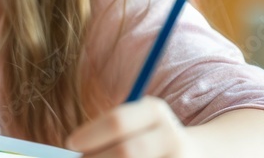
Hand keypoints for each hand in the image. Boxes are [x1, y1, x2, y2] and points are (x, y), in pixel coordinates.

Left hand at [66, 96, 199, 157]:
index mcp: (155, 111)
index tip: (70, 143)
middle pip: (126, 152)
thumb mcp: (133, 122)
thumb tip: (74, 148)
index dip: (91, 134)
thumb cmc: (145, 137)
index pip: (118, 121)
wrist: (193, 153)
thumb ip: (107, 131)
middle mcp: (171, 136)